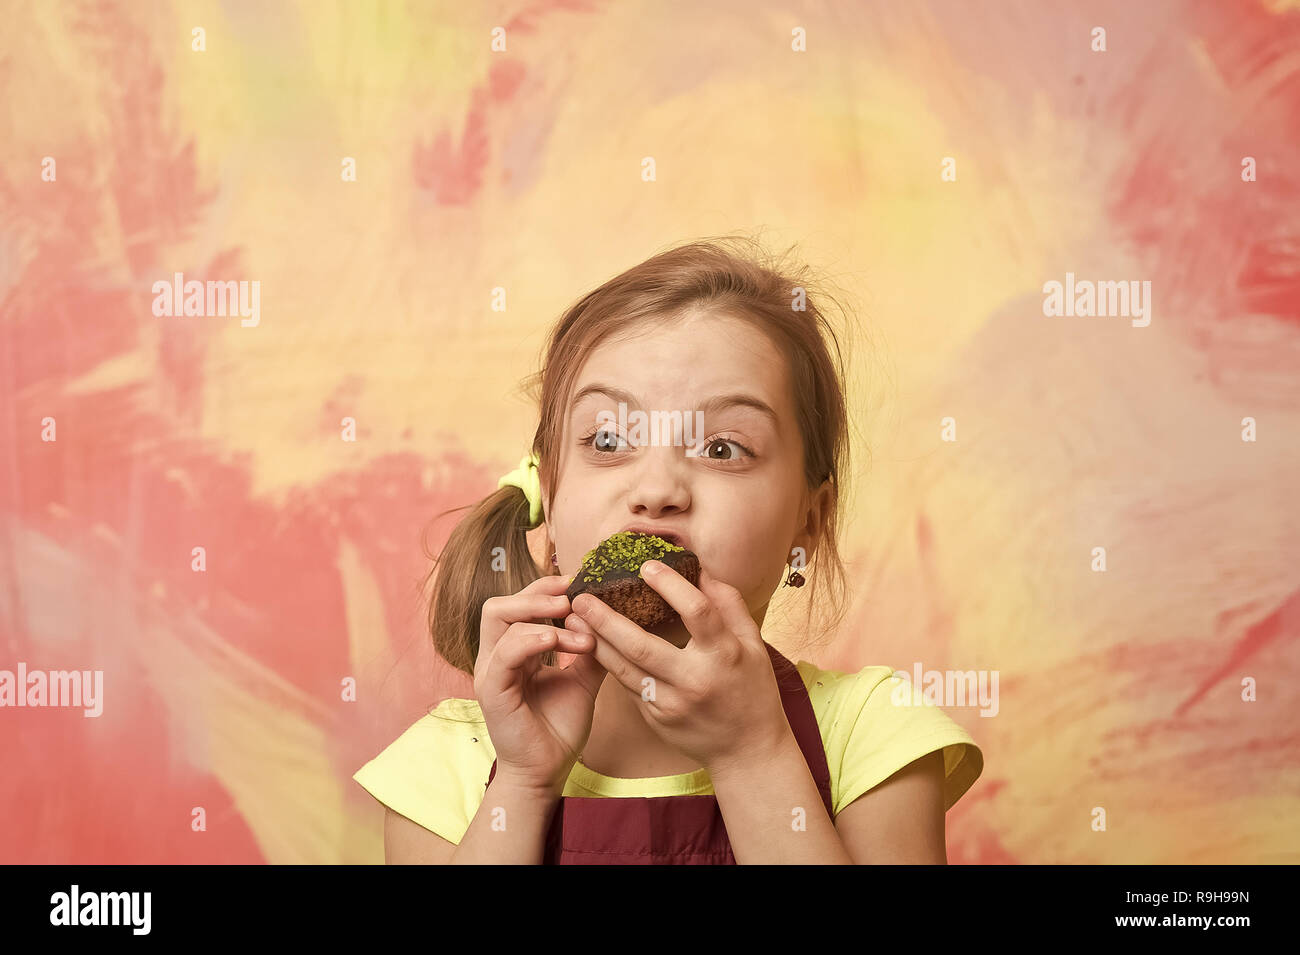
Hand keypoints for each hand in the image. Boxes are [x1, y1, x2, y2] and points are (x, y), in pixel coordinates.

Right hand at [474, 574, 607, 794]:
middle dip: (538, 591)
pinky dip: (532, 638)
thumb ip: (590, 649)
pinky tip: (556, 639)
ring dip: (540, 612)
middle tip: (572, 595)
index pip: (519, 604)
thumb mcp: (583, 679)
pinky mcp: (491, 689)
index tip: (580, 583)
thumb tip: (606, 617)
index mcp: (514, 651)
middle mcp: (497, 656)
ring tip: (574, 622)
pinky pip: (506, 651)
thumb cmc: (558, 728)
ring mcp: (490, 671)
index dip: (547, 588)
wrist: (547, 771)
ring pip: (498, 617)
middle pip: (501, 603)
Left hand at [564, 563, 791, 774]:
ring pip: (624, 669)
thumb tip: (701, 570)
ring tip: (574, 618)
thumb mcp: (753, 644)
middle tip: (582, 597)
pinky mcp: (656, 718)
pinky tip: (591, 645)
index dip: (671, 586)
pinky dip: (609, 663)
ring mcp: (672, 703)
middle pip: (642, 645)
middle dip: (606, 619)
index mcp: (724, 655)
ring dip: (596, 642)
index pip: (697, 612)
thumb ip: (729, 605)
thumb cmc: (752, 691)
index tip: (646, 566)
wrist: (746, 752)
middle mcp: (695, 680)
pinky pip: (629, 685)